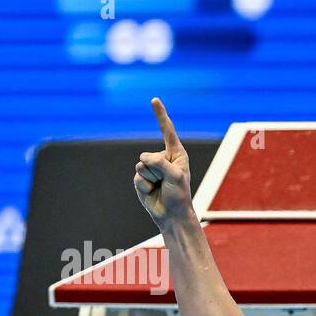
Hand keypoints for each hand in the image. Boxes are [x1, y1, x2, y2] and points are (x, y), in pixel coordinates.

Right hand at [134, 97, 193, 227]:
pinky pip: (136, 177)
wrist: (171, 215)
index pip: (167, 130)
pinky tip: (152, 192)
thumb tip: (142, 160)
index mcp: (176, 154)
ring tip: (160, 187)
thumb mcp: (175, 176)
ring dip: (150, 179)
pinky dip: (144, 186)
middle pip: (149, 155)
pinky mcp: (141, 178)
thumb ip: (160, 163)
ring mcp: (151, 168)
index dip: (160, 115)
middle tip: (166, 183)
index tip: (154, 100)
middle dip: (156, 171)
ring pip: (141, 165)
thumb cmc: (179, 195)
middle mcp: (163, 158)